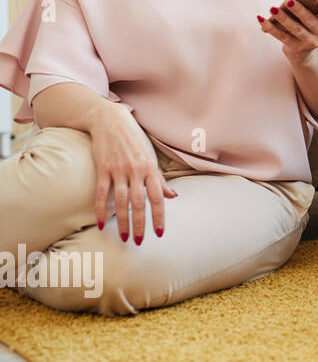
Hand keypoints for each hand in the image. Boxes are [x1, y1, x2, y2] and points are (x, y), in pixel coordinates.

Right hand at [87, 103, 176, 243]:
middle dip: (141, 223)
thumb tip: (173, 196)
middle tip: (140, 240)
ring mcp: (118, 170)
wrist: (110, 120)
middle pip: (139, 202)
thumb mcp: (151, 158)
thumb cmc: (134, 140)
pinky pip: (101, 193)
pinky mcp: (102, 168)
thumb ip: (159, 179)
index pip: (157, 198)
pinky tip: (101, 224)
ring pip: (120, 201)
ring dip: (122, 221)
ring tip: (124, 237)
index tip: (159, 233)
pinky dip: (100, 209)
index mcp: (150, 169)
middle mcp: (136, 171)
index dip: (159, 216)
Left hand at [260, 0, 317, 64]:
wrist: (305, 48)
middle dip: (299, 10)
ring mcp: (311, 42)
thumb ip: (307, 5)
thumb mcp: (312, 15)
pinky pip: (282, 37)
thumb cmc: (306, 22)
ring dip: (283, 18)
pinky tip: (261, 19)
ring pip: (296, 29)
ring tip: (273, 9)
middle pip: (310, 20)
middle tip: (288, 1)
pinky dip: (270, 27)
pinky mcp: (297, 48)